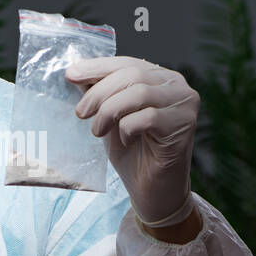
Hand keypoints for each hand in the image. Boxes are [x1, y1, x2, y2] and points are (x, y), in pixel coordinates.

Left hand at [66, 56, 199, 227]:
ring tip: (98, 130)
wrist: (152, 192)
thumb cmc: (133, 154)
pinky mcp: (184, 125)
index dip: (98, 67)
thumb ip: (101, 94)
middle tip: (81, 113)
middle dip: (99, 93)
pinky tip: (125, 141)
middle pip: (132, 75)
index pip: (127, 63)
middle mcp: (177, 86)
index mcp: (161, 78)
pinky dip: (128, 128)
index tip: (71, 75)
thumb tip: (76, 74)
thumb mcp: (110, 117)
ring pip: (139, 93)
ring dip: (109, 111)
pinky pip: (147, 117)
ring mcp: (185, 104)